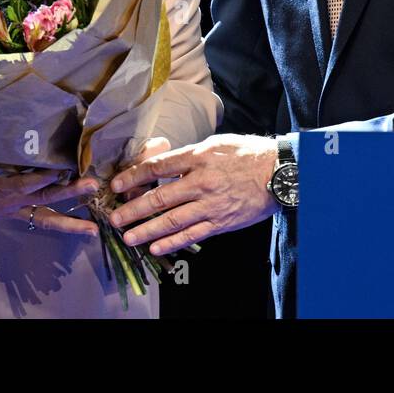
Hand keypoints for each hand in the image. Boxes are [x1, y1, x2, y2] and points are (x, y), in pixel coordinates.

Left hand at [106, 134, 279, 254]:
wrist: (279, 173)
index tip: (117, 185)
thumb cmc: (248, 154)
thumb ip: (190, 155)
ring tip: (128, 237)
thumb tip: (164, 162)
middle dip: (133, 210)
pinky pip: (192, 235)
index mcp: (199, 158)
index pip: (158, 167)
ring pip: (172, 221)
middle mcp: (202, 182)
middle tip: (114, 218)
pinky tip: (155, 248)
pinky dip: (172, 243)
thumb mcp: (217, 144)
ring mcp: (211, 205)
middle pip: (160, 198)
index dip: (134, 176)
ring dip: (146, 230)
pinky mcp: (221, 222)